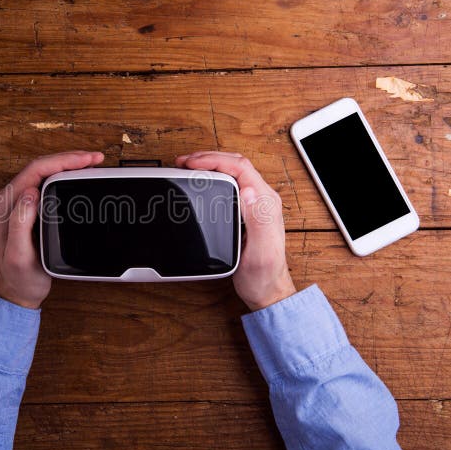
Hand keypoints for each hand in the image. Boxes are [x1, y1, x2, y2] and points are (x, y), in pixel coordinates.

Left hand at [0, 151, 104, 308]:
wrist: (16, 291)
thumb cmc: (18, 277)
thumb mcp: (19, 254)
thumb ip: (20, 223)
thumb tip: (31, 193)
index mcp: (5, 206)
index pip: (36, 171)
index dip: (63, 161)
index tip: (86, 161)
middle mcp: (9, 200)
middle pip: (41, 166)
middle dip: (69, 158)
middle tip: (95, 158)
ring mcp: (18, 202)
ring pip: (44, 172)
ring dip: (68, 164)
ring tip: (91, 163)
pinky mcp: (27, 208)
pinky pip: (46, 183)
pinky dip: (64, 176)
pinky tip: (78, 176)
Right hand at [175, 151, 295, 310]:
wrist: (267, 291)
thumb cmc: (264, 274)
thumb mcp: (261, 250)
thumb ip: (257, 220)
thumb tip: (248, 192)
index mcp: (265, 203)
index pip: (240, 167)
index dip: (213, 160)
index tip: (191, 163)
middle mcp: (261, 199)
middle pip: (235, 164)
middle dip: (208, 158)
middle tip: (183, 162)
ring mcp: (254, 204)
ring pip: (232, 172)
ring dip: (209, 165)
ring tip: (187, 167)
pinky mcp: (246, 211)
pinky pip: (230, 185)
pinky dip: (211, 177)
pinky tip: (199, 183)